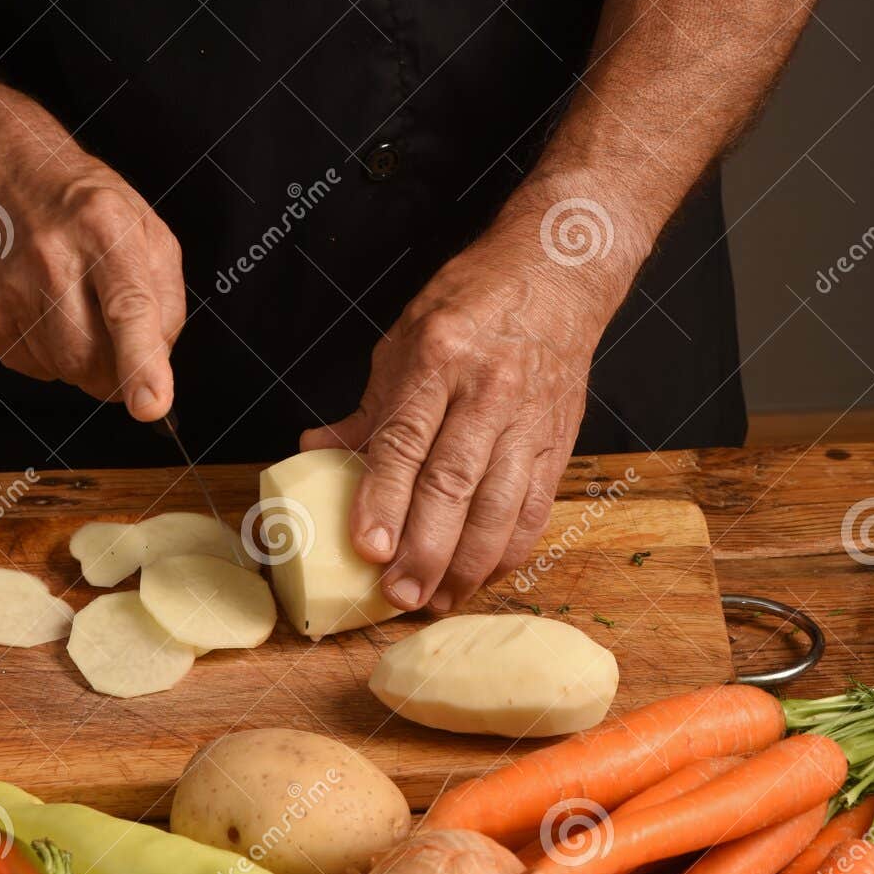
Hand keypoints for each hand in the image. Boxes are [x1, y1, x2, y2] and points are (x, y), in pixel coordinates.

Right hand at [0, 128, 184, 419]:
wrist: (15, 185)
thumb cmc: (94, 216)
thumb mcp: (153, 238)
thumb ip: (168, 305)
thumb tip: (156, 370)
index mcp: (107, 232)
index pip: (127, 307)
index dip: (141, 363)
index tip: (151, 404)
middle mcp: (53, 258)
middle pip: (90, 357)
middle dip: (117, 372)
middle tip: (120, 340)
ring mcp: (11, 290)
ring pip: (64, 371)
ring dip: (85, 361)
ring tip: (80, 309)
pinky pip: (35, 370)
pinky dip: (54, 357)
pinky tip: (51, 314)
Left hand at [302, 203, 620, 611]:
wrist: (557, 275)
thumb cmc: (472, 304)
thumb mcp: (404, 341)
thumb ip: (368, 408)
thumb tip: (314, 453)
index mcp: (438, 358)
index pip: (406, 441)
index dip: (385, 499)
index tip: (369, 548)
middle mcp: (488, 390)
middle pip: (455, 483)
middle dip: (426, 548)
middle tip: (399, 594)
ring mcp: (530, 418)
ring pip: (500, 506)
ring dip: (468, 563)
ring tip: (437, 598)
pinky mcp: (559, 440)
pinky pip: (536, 507)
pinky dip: (510, 549)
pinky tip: (485, 574)